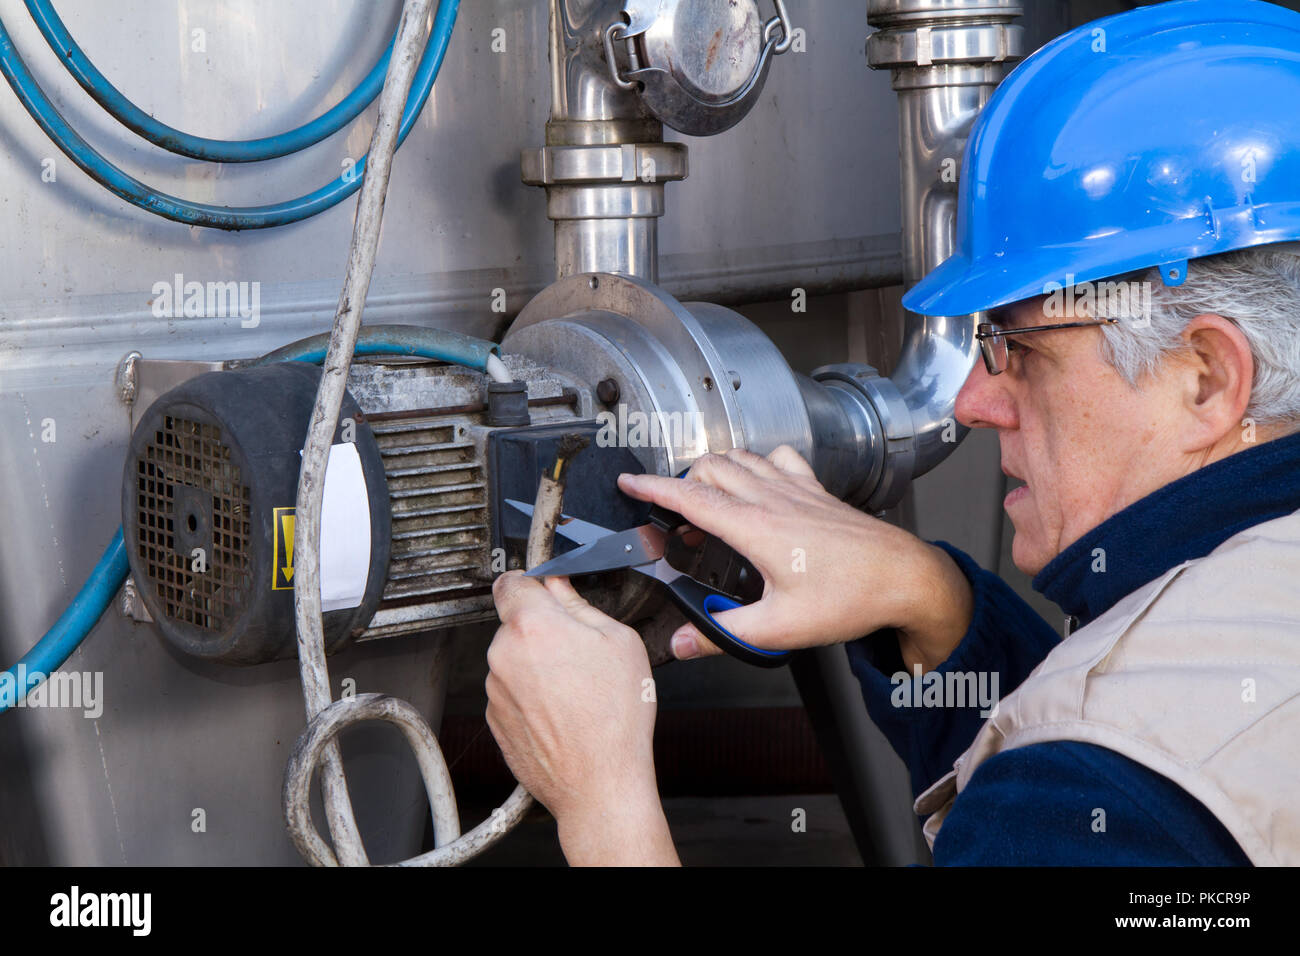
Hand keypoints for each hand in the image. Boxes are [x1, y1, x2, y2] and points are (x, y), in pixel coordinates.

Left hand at [487, 570, 678, 864]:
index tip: (544, 589)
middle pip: (516, 623)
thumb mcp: (620, 642)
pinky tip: (564, 712)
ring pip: (515, 659)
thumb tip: (561, 587)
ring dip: (537, 665)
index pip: (511, 581)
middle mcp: (503, 654)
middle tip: (580, 651)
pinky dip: (532, 696)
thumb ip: (581, 606)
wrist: (599, 784)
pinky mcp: (495, 719)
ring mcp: (495, 690)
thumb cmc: (615, 718)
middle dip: (543, 629)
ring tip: (577, 690)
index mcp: (532, 625)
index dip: (531, 582)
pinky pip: (513, 692)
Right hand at [617, 446, 972, 671]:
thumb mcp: (780, 628)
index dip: (652, 488)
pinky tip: (759, 482)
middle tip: (671, 516)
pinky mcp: (816, 490)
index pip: (689, 497)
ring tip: (707, 503)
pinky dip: (758, 463)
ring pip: (741, 459)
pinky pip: (778, 459)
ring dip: (715, 472)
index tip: (629, 483)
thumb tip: (683, 643)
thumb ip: (724, 633)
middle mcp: (772, 498)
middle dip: (681, 484)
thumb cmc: (850, 597)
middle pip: (710, 470)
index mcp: (754, 527)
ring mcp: (796, 489)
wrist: (904, 577)